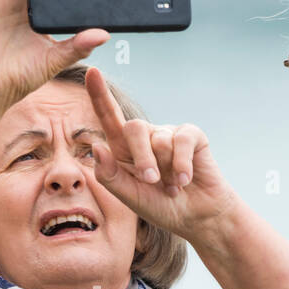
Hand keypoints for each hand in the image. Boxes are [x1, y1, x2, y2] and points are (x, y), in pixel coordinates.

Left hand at [84, 66, 239, 246]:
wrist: (197, 216)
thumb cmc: (161, 206)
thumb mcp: (130, 197)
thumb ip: (110, 175)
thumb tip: (96, 146)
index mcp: (123, 148)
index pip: (109, 117)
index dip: (100, 94)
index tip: (92, 72)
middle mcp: (145, 136)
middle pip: (134, 128)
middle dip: (142, 158)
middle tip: (151, 181)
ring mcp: (168, 133)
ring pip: (159, 139)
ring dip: (166, 169)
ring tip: (172, 186)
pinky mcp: (191, 135)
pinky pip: (181, 140)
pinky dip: (181, 165)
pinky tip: (185, 180)